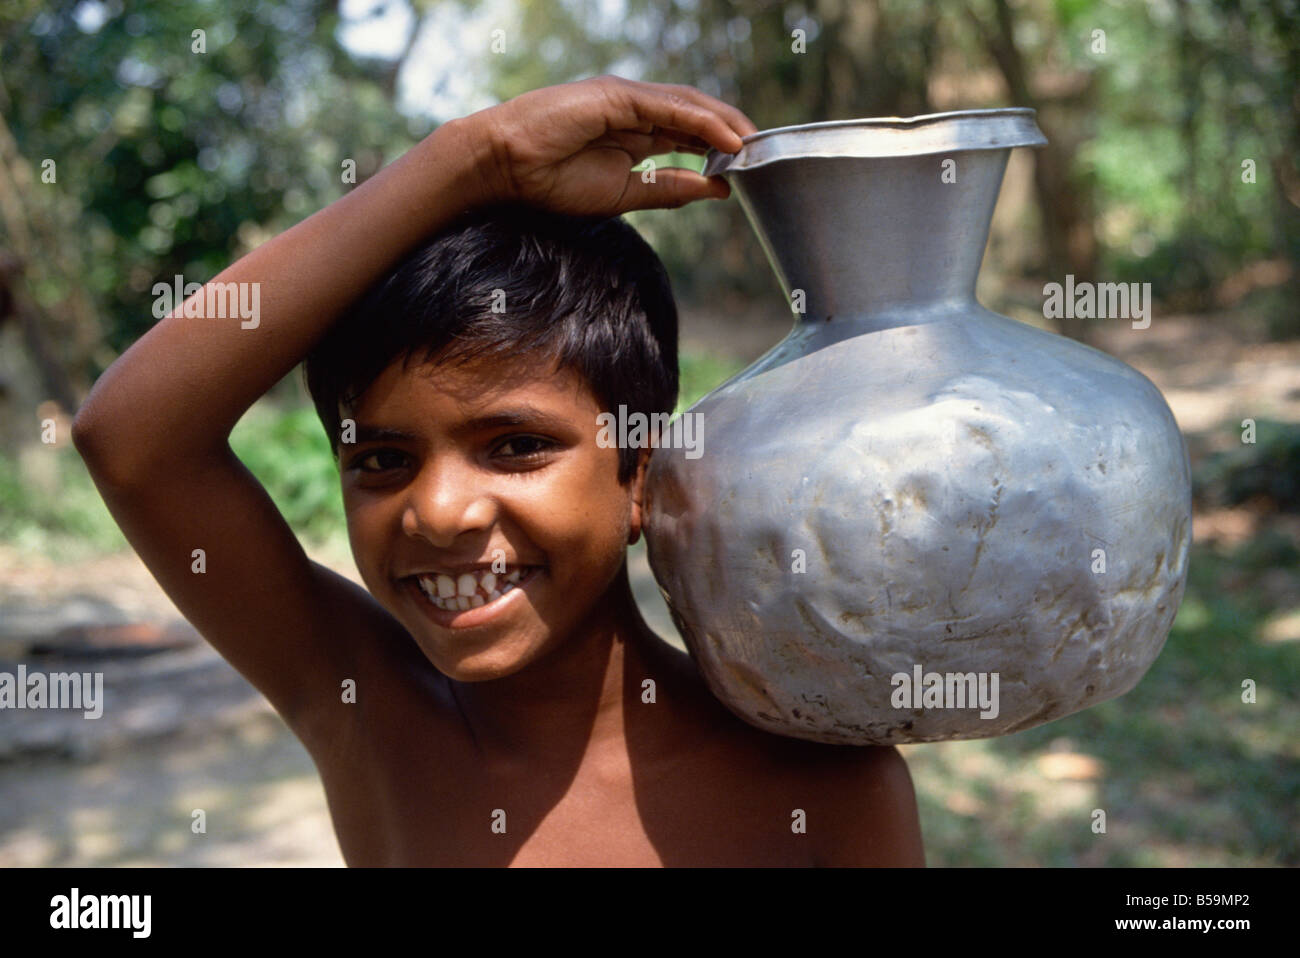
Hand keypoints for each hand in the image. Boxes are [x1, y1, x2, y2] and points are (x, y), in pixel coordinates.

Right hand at [461, 75, 758, 215]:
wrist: (506, 166)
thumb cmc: (551, 180)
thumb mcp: (624, 194)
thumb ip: (668, 189)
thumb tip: (716, 189)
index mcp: (637, 133)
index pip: (692, 134)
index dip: (723, 148)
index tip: (750, 169)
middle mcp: (636, 110)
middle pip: (699, 116)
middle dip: (735, 133)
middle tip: (765, 155)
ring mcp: (627, 100)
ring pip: (691, 107)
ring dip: (728, 126)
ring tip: (757, 147)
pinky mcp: (617, 97)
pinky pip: (670, 108)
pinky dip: (703, 123)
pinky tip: (729, 141)